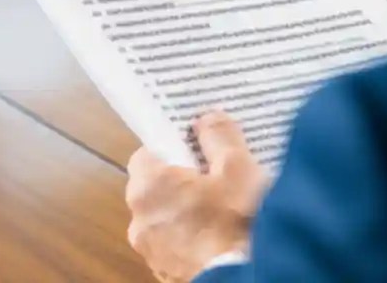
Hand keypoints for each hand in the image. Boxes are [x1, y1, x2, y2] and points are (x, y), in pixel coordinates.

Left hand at [126, 111, 268, 282]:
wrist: (246, 280)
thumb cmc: (238, 223)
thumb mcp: (237, 167)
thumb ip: (219, 136)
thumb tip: (207, 119)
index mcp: (148, 186)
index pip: (148, 153)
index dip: (174, 147)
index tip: (198, 147)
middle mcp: (140, 219)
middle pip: (157, 186)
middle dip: (183, 180)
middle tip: (217, 176)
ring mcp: (151, 250)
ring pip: (167, 217)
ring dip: (187, 211)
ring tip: (225, 209)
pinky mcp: (165, 272)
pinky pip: (176, 243)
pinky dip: (193, 237)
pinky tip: (221, 236)